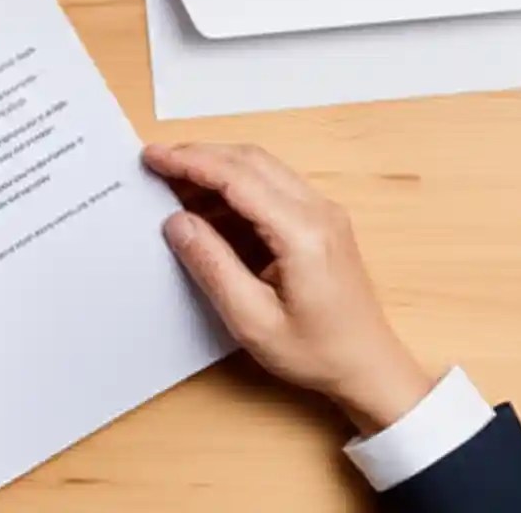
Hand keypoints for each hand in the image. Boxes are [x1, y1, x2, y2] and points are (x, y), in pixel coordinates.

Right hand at [144, 143, 434, 435]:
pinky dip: (236, 187)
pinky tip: (209, 209)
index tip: (153, 157)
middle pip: (250, 160)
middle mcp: (318, 210)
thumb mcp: (252, 320)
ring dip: (218, 170)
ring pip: (262, 168)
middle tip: (156, 163)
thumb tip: (176, 222)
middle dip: (199, 156)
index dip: (191, 163)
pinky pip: (273, 187)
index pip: (238, 177)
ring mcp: (323, 212)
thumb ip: (213, 266)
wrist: (368, 365)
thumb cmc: (316, 352)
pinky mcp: (321, 221)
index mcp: (302, 233)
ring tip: (174, 189)